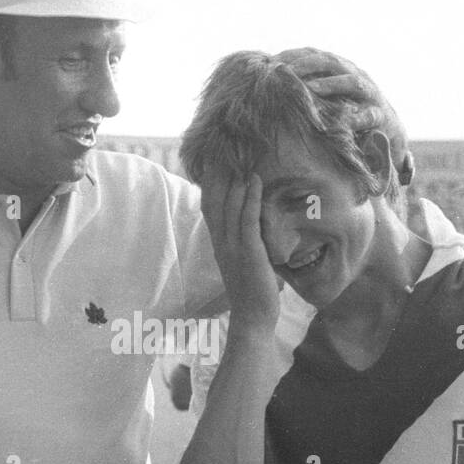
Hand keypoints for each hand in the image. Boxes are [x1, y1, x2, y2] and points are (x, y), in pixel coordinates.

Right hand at [200, 171, 280, 330]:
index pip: (209, 206)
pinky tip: (254, 180)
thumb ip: (245, 241)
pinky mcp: (248, 252)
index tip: (214, 160)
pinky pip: (247, 219)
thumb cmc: (252, 291)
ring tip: (240, 155)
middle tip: (223, 147)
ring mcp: (233, 246)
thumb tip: (254, 224)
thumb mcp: (245, 261)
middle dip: (218, 173)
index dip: (210, 182)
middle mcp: (221, 242)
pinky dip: (250, 198)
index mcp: (219, 244)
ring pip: (229, 205)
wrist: (253, 317)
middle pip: (214, 200)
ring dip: (234, 178)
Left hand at [276, 46, 385, 132]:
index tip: (271, 62)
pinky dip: (354, 118)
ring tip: (310, 89)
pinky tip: (338, 122)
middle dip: (308, 64)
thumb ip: (306, 89)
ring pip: (352, 82)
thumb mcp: (326, 97)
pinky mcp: (379, 115)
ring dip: (330, 84)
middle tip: (286, 71)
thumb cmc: (348, 112)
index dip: (293, 55)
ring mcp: (369, 93)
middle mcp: (355, 74)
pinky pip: (368, 114)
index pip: (314, 54)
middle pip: (331, 61)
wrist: (386, 131)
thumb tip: (271, 87)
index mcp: (340, 68)